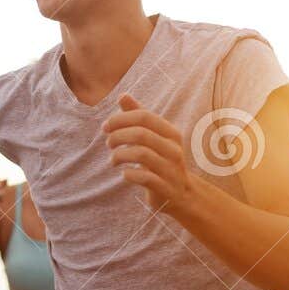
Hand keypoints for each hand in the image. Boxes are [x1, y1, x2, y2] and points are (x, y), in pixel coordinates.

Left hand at [103, 93, 191, 213]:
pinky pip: (144, 177)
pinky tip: (124, 173)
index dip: (120, 119)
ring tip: (113, 160)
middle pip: (141, 134)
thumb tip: (122, 96)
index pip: (144, 116)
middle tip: (108, 143)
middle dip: (118, 137)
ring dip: (120, 156)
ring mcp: (171, 169)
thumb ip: (139, 117)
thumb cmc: (162, 160)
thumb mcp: (154, 137)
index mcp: (171, 133)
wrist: (182, 194)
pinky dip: (129, 174)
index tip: (106, 127)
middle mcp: (174, 149)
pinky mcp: (165, 188)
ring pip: (141, 154)